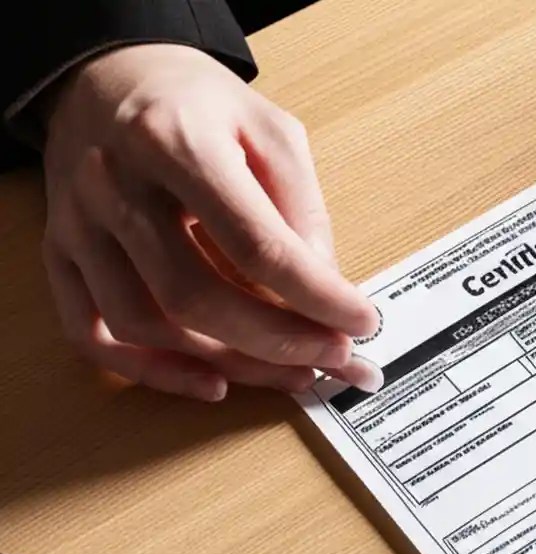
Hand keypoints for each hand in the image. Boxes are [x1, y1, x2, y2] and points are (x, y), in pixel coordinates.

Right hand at [39, 44, 381, 401]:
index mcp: (177, 142)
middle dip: (278, 341)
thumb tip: (325, 289)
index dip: (316, 295)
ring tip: (292, 371)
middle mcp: (115, 186)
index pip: (255, 243)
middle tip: (335, 355)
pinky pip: (92, 335)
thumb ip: (301, 207)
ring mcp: (78, 226)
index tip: (362, 320)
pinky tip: (212, 381)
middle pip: (196, 296)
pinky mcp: (60, 255)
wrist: (106, 76)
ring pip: (146, 325)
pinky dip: (153, 371)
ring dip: (230, 363)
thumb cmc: (195, 103)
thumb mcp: (270, 130)